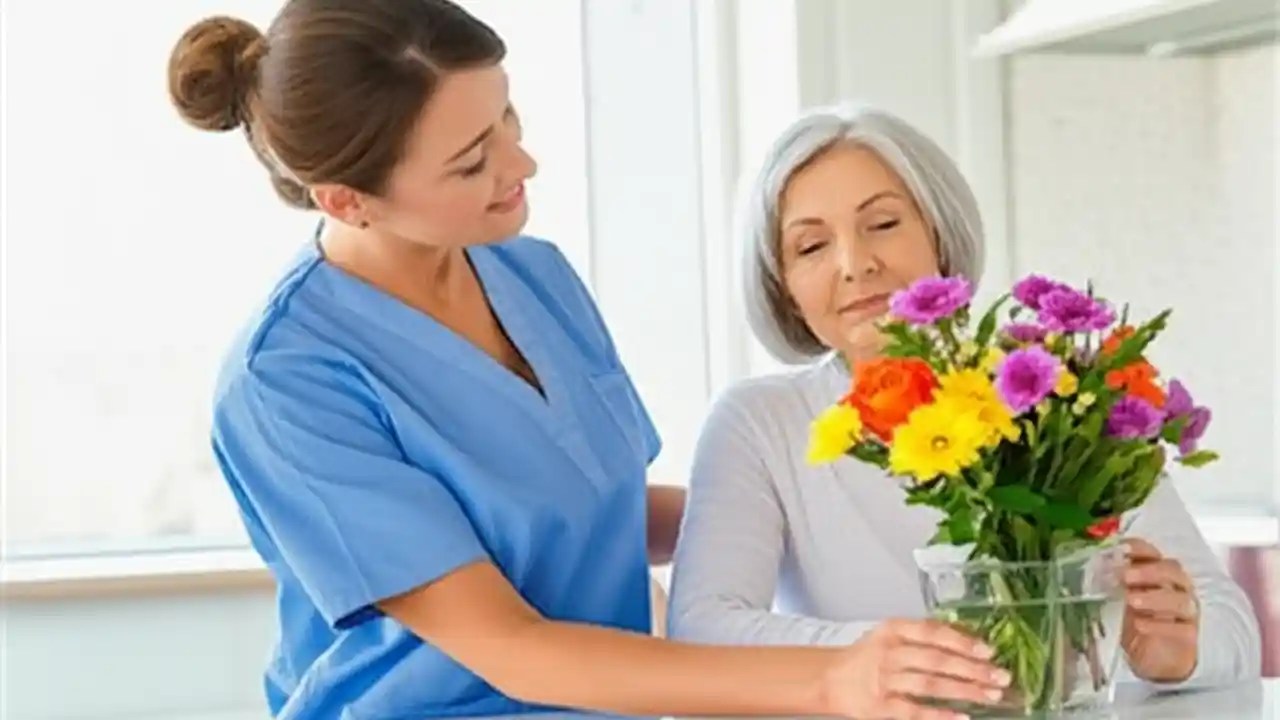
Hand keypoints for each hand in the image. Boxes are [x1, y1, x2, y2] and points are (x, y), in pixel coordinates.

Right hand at [822, 619, 1010, 718]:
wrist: (829, 679)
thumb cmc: (868, 656)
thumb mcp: (891, 635)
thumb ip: (925, 635)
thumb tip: (970, 637)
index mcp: (894, 630)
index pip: (933, 632)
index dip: (962, 641)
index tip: (988, 651)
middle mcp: (889, 652)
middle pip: (937, 659)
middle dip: (973, 669)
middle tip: (1000, 677)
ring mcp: (885, 680)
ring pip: (931, 685)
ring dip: (964, 690)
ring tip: (991, 696)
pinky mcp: (881, 706)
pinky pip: (915, 711)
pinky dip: (940, 714)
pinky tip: (962, 717)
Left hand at [1121, 538, 1199, 682]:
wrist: (1156, 659)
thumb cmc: (1138, 621)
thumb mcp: (1121, 600)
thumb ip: (1113, 583)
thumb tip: (1092, 567)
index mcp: (1159, 573)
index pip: (1153, 554)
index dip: (1139, 548)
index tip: (1121, 549)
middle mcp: (1177, 588)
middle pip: (1171, 571)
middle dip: (1148, 571)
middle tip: (1126, 576)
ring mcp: (1186, 612)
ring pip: (1180, 599)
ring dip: (1154, 598)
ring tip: (1130, 600)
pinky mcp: (1188, 635)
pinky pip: (1180, 628)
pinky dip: (1159, 625)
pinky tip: (1139, 625)